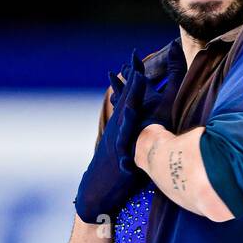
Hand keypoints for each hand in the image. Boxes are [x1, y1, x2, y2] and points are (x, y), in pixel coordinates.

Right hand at [73, 51, 149, 224]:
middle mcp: (119, 132)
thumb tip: (143, 100)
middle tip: (137, 71)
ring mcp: (118, 150)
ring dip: (126, 121)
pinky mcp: (121, 170)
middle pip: (125, 107)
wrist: (98, 186)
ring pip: (122, 133)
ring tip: (132, 109)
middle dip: (131, 90)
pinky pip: (124, 166)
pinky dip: (125, 162)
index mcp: (123, 122)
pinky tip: (127, 161)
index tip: (136, 56)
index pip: (129, 95)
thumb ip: (135, 116)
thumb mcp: (127, 135)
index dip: (133, 77)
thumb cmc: (118, 159)